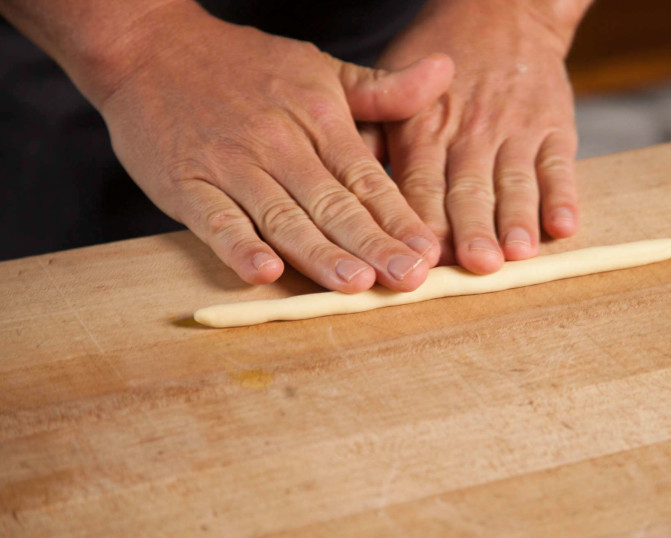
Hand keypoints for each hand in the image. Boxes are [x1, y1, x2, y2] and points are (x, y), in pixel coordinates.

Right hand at [97, 3, 453, 290]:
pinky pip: (216, 219)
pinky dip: (238, 246)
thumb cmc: (245, 67)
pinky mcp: (187, 184)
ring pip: (284, 217)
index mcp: (319, 119)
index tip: (430, 249)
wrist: (150, 46)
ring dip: (320, 253)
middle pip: (334, 204)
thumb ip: (381, 88)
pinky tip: (264, 272)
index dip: (400, 216)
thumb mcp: (320, 70)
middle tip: (409, 278)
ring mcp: (232, 165)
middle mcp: (280, 144)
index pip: (367, 178)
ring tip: (355, 284)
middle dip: (374, 245)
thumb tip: (445, 72)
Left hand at [376, 0, 581, 273]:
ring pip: (515, 180)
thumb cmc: (439, 63)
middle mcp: (469, 130)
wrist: (503, 11)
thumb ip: (374, 138)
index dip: (424, 221)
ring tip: (519, 253)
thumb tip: (347, 194)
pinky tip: (563, 225)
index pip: (421, 181)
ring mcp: (515, 128)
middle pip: (469, 188)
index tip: (424, 258)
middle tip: (476, 264)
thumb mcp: (394, 87)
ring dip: (517, 219)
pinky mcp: (554, 125)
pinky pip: (559, 164)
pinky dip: (563, 196)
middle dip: (472, 229)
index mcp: (424, 126)